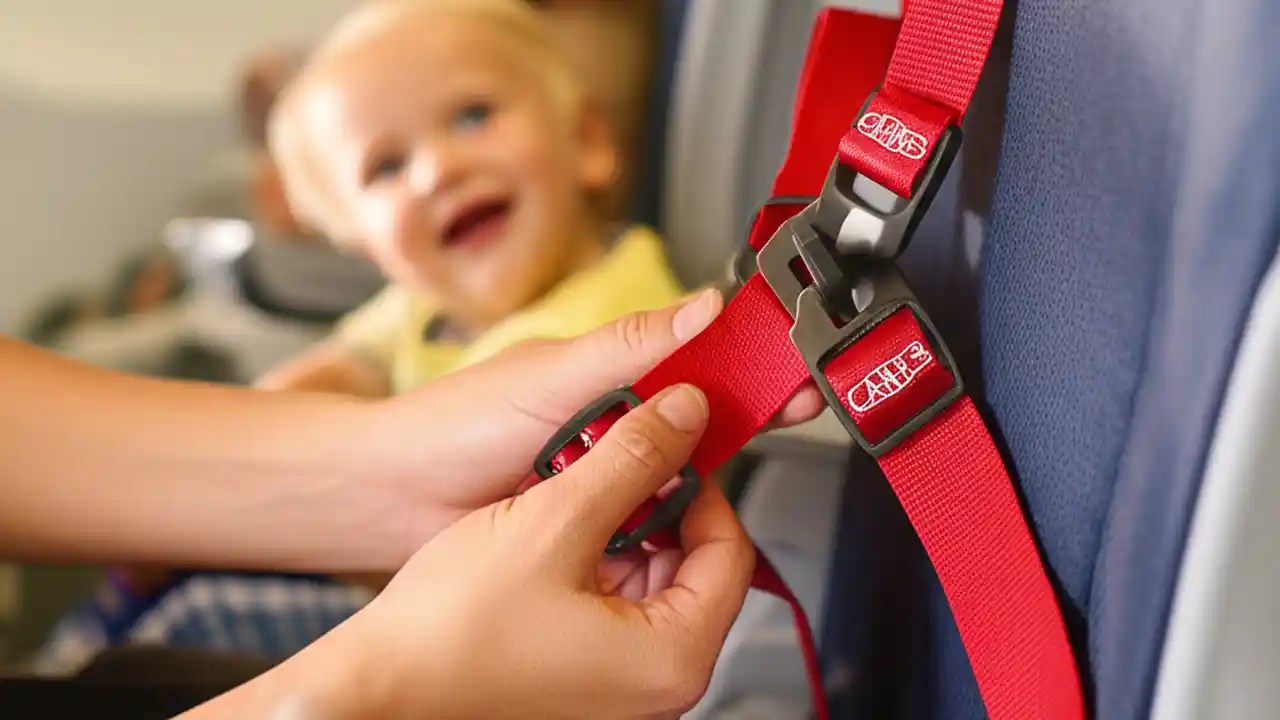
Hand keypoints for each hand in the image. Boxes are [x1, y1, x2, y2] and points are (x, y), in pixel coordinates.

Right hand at [191, 385, 755, 718]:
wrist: (373, 687)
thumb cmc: (449, 634)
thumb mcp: (555, 520)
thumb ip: (633, 458)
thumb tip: (685, 414)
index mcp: (672, 658)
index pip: (732, 551)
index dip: (700, 485)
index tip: (667, 447)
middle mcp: (655, 683)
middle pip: (693, 565)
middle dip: (655, 504)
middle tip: (613, 462)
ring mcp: (617, 685)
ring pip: (649, 580)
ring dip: (619, 526)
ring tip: (570, 493)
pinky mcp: (579, 677)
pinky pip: (610, 605)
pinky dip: (589, 559)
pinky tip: (549, 531)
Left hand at [370, 289, 824, 552]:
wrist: (393, 501)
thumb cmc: (452, 425)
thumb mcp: (552, 375)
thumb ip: (633, 345)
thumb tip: (706, 304)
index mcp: (610, 370)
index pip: (698, 356)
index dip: (749, 363)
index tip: (794, 369)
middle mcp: (613, 419)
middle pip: (699, 419)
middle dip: (735, 425)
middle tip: (775, 422)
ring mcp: (604, 472)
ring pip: (678, 477)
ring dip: (691, 484)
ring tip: (686, 485)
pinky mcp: (593, 523)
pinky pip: (646, 524)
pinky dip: (660, 527)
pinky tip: (663, 529)